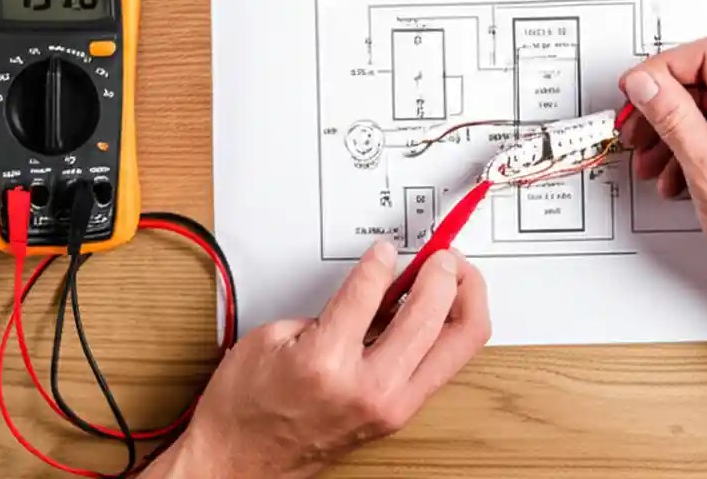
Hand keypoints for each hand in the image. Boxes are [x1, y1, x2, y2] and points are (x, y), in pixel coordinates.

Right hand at [144, 242, 490, 478]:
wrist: (241, 461)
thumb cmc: (247, 406)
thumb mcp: (274, 336)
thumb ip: (335, 305)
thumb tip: (380, 282)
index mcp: (327, 362)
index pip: (373, 289)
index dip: (383, 258)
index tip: (385, 248)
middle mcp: (369, 387)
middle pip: (434, 313)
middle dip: (445, 271)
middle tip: (439, 254)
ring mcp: (392, 406)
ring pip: (461, 342)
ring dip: (464, 298)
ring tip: (452, 276)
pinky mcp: (401, 415)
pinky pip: (446, 363)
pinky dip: (450, 328)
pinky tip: (438, 310)